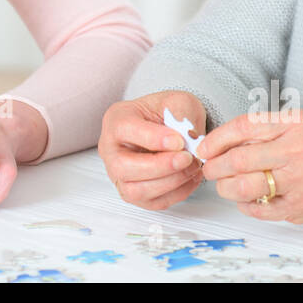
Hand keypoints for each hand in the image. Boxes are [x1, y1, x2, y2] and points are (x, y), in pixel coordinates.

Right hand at [98, 91, 205, 209]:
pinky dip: (176, 193)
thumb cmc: (168, 113)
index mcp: (116, 119)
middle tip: (187, 158)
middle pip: (123, 166)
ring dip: (169, 182)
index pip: (125, 130)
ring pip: (135, 190)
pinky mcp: (133, 192)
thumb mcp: (178, 100)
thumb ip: (182, 113)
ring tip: (192, 167)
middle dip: (160, 166)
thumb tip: (188, 136)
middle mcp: (111, 149)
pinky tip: (191, 178)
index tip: (179, 141)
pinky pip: (152, 202)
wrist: (172, 126)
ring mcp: (119, 174)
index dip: (153, 138)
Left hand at [197, 109, 302, 222]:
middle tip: (209, 169)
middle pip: (239, 160)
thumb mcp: (297, 121)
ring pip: (246, 187)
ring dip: (225, 187)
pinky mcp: (300, 206)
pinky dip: (245, 205)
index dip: (217, 139)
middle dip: (215, 166)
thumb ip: (263, 127)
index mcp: (294, 124)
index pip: (243, 127)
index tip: (205, 148)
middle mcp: (297, 151)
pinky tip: (244, 199)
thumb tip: (219, 142)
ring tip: (224, 184)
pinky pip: (260, 209)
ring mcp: (299, 181)